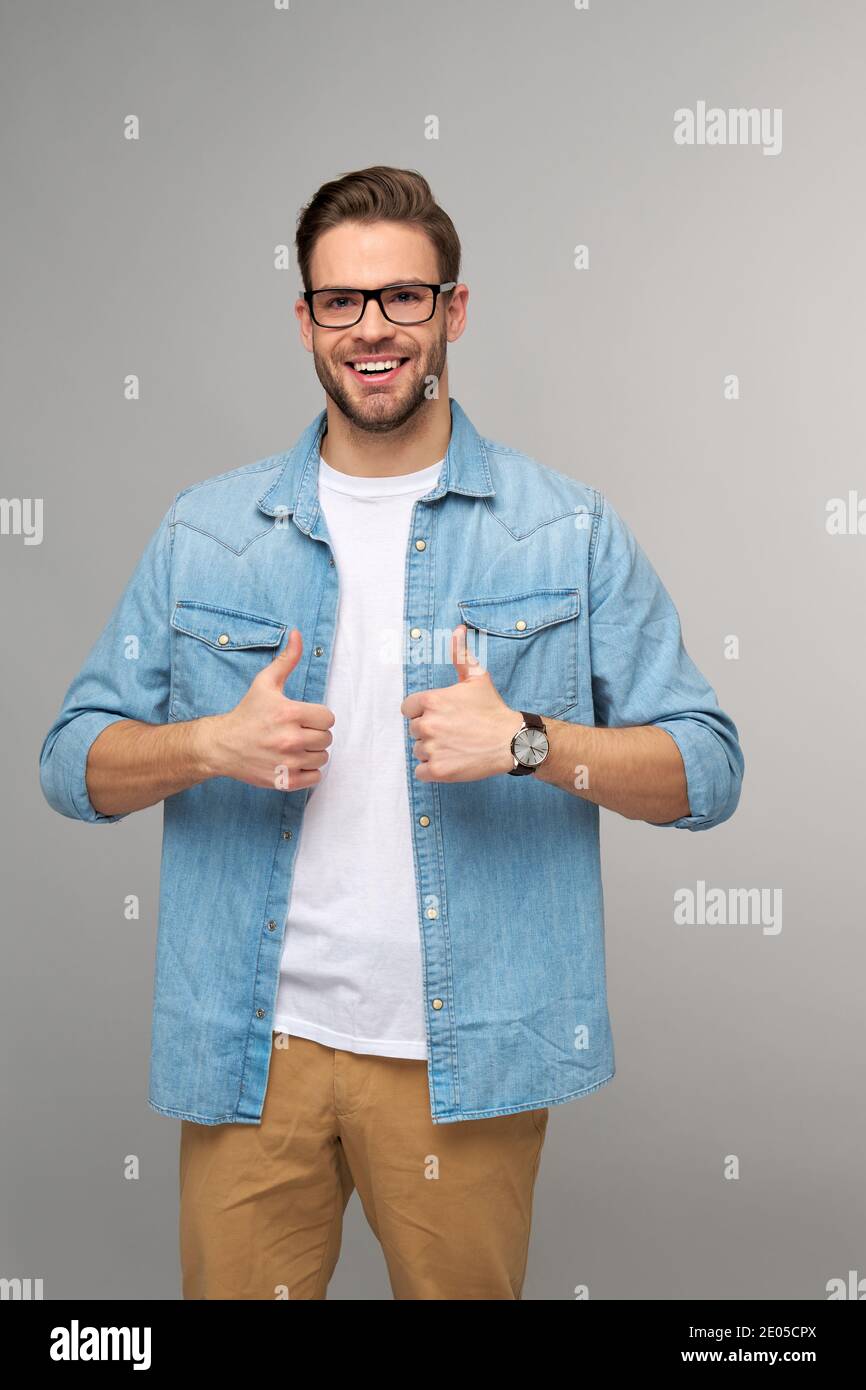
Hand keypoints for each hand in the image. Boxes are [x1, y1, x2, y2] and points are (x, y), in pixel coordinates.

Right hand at [201, 629, 334, 789]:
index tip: (303, 718)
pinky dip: (308, 772)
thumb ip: (286, 659)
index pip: (328, 718)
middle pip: (327, 738)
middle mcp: (290, 739)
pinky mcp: (284, 781)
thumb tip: (296, 633)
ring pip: (322, 758)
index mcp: (290, 713)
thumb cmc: (246, 713)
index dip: (318, 717)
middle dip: (315, 734)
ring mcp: (287, 762)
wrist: (222, 745)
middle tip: (296, 732)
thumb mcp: (265, 683)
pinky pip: (314, 778)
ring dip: (312, 753)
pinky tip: (293, 762)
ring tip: (294, 746)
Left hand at [401, 625, 523, 781]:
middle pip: (414, 730)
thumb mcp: (477, 677)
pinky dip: (433, 770)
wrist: (511, 741)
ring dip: (433, 750)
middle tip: (454, 731)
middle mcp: (427, 724)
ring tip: (456, 746)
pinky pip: (421, 772)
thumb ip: (461, 654)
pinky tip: (451, 761)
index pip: (407, 709)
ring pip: (418, 751)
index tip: (442, 715)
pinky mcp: (438, 771)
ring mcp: (432, 749)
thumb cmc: (492, 708)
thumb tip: (458, 629)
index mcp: (431, 701)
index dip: (423, 712)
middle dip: (430, 731)